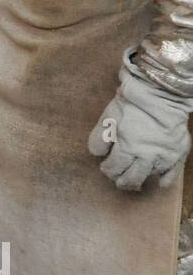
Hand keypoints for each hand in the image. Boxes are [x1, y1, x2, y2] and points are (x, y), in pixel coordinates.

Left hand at [88, 51, 191, 190]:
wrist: (162, 92)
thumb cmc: (132, 103)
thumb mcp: (108, 117)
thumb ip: (100, 138)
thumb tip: (97, 154)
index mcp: (127, 147)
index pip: (114, 168)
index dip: (107, 169)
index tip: (106, 166)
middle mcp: (146, 156)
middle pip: (131, 178)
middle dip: (121, 180)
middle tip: (117, 178)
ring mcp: (164, 155)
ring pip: (149, 176)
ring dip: (139, 180)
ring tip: (133, 180)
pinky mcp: (178, 152)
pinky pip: (173, 172)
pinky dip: (166, 180)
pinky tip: (160, 182)